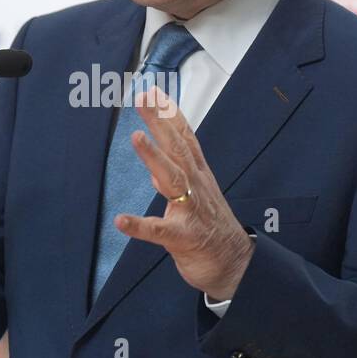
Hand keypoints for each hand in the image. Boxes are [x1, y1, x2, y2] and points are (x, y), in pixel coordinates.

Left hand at [114, 86, 254, 300]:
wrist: (235, 265)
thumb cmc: (212, 229)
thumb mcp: (196, 196)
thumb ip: (176, 177)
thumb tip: (154, 162)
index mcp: (199, 176)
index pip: (185, 139)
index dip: (170, 114)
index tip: (155, 92)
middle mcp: (196, 187)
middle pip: (178, 149)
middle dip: (160, 122)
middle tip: (143, 99)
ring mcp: (191, 211)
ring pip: (172, 179)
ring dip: (154, 157)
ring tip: (137, 137)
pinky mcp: (183, 238)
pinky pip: (159, 231)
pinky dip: (140, 225)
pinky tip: (121, 220)